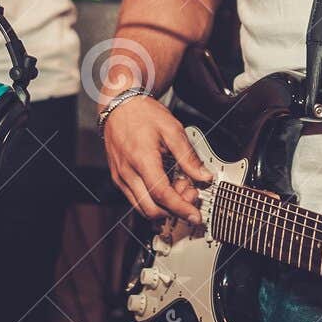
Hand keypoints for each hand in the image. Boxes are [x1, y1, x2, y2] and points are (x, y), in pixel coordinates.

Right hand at [102, 94, 210, 223]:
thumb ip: (188, 156)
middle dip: (174, 210)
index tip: (195, 216)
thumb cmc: (143, 114)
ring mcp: (120, 177)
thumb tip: (203, 176)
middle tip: (190, 194)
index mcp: (142, 159)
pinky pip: (135, 199)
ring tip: (179, 187)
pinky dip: (153, 200)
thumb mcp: (172, 129)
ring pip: (142, 208)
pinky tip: (165, 185)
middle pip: (151, 209)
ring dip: (164, 207)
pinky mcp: (118, 179)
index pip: (162, 194)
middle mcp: (127, 172)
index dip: (180, 209)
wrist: (119, 105)